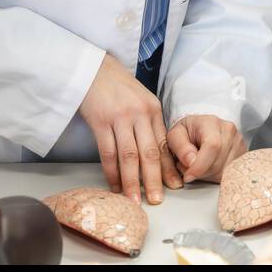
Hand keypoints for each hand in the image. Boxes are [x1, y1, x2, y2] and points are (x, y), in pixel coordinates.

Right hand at [78, 54, 182, 204]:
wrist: (95, 70)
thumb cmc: (120, 89)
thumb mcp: (143, 101)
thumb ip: (150, 124)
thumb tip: (158, 153)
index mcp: (154, 111)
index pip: (165, 144)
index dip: (170, 167)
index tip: (175, 185)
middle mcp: (140, 115)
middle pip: (150, 153)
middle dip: (155, 179)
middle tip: (157, 200)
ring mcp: (120, 118)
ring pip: (129, 156)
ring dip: (132, 181)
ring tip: (135, 200)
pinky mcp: (100, 122)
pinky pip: (108, 152)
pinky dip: (111, 172)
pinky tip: (114, 186)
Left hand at [166, 114, 246, 183]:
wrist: (203, 127)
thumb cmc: (188, 131)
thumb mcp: (175, 135)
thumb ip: (180, 147)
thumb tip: (191, 162)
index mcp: (212, 123)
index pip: (212, 146)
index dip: (200, 166)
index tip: (187, 176)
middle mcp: (230, 131)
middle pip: (217, 163)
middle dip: (200, 172)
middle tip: (187, 167)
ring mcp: (239, 143)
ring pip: (224, 172)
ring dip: (207, 175)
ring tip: (198, 164)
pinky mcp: (243, 154)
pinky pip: (229, 174)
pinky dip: (215, 176)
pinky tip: (209, 166)